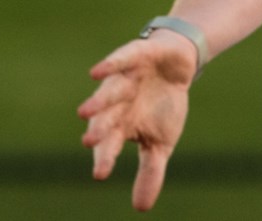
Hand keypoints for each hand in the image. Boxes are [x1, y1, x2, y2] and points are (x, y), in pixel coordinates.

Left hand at [77, 31, 195, 209]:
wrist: (176, 66)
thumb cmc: (163, 106)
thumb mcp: (161, 143)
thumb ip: (150, 172)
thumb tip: (141, 209)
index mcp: (120, 125)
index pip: (109, 145)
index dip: (105, 157)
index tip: (101, 174)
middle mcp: (117, 104)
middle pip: (105, 119)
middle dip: (98, 130)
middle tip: (90, 143)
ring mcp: (124, 80)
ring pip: (109, 92)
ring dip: (98, 101)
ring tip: (85, 113)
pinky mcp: (135, 56)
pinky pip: (120, 60)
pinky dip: (110, 64)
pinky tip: (96, 73)